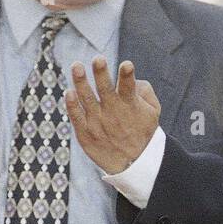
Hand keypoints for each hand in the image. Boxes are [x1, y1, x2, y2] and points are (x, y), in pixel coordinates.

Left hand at [67, 56, 160, 174]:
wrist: (132, 163)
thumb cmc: (142, 132)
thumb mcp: (153, 113)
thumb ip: (145, 92)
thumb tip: (133, 77)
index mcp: (130, 105)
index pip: (129, 87)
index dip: (128, 76)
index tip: (127, 65)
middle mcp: (113, 112)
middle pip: (105, 89)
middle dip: (102, 73)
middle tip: (98, 59)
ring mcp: (97, 122)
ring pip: (87, 99)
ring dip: (81, 82)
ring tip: (77, 66)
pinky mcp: (85, 133)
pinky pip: (76, 117)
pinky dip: (72, 106)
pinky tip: (69, 92)